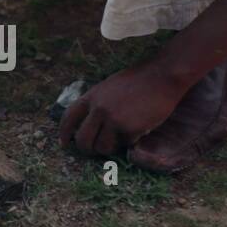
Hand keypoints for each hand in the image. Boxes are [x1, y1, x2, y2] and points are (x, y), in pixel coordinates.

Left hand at [58, 62, 186, 155]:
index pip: (69, 117)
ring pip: (102, 147)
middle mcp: (99, 108)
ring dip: (110, 147)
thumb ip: (98, 102)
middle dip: (87, 149)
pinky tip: (139, 127)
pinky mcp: (129, 128)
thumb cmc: (138, 80)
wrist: (162, 76)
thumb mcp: (110, 86)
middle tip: (95, 150)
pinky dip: (131, 140)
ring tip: (120, 137)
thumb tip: (89, 123)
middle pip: (83, 140)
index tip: (65, 143)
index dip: (64, 133)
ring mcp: (113, 119)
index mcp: (92, 96)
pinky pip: (125, 144)